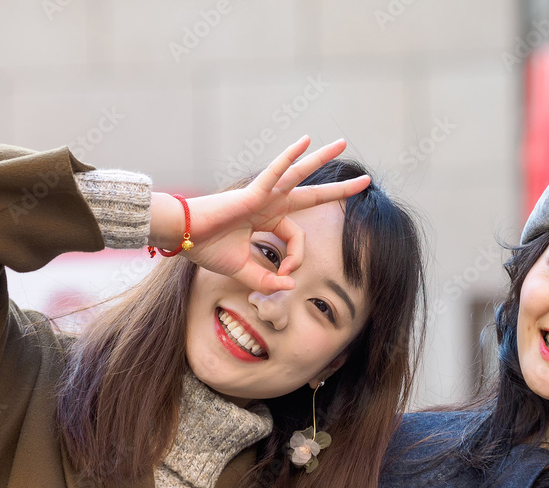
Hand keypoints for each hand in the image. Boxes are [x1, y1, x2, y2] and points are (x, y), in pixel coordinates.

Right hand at [148, 136, 369, 293]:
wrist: (181, 237)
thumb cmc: (206, 249)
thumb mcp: (243, 270)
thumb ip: (266, 279)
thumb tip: (288, 284)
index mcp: (266, 220)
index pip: (296, 240)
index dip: (295, 260)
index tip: (284, 274)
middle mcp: (268, 203)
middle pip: (311, 194)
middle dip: (338, 190)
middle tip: (366, 181)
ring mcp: (261, 195)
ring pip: (298, 174)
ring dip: (321, 159)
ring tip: (343, 143)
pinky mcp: (251, 193)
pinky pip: (275, 172)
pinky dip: (289, 157)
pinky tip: (306, 141)